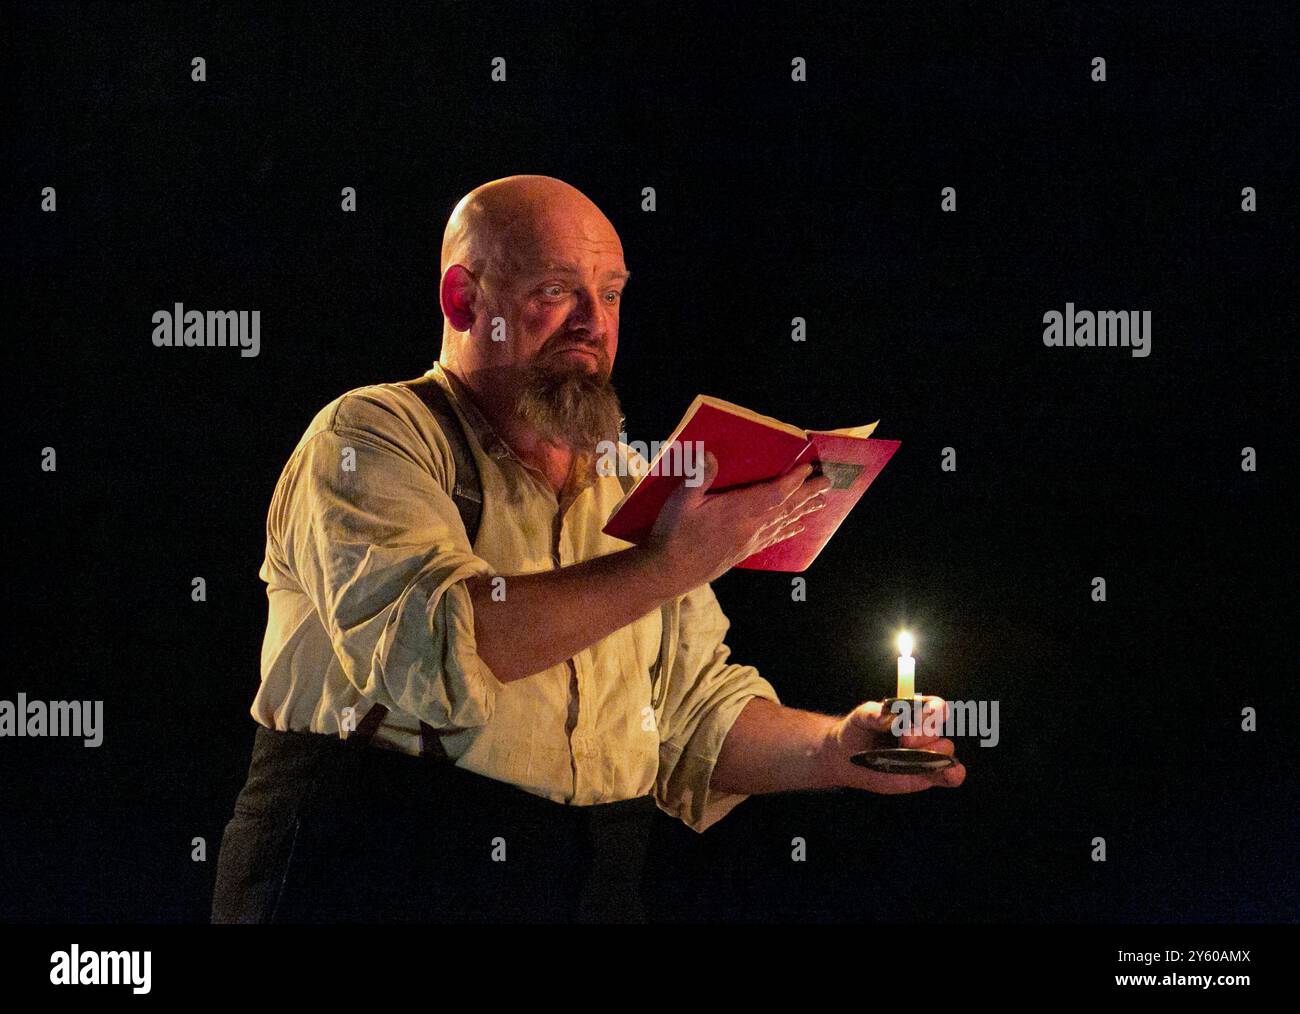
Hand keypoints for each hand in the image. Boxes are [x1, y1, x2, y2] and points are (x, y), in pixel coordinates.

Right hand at [645, 452, 831, 592]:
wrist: (669, 571)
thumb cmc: (674, 533)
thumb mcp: (681, 500)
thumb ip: (699, 477)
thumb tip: (711, 454)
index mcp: (739, 511)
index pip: (774, 493)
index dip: (793, 481)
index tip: (808, 469)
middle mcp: (751, 526)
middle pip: (786, 507)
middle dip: (808, 494)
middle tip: (828, 483)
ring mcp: (750, 541)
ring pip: (783, 522)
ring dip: (803, 510)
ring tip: (820, 503)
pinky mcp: (744, 551)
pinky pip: (773, 538)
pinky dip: (788, 530)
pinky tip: (796, 528)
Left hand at [817, 696, 966, 793]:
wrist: (849, 757)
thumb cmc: (859, 730)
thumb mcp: (861, 716)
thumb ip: (873, 713)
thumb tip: (885, 715)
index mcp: (915, 712)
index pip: (936, 706)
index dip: (934, 710)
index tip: (923, 716)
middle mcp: (925, 732)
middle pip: (937, 731)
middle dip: (922, 735)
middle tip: (902, 740)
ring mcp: (928, 754)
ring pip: (946, 752)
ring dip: (934, 754)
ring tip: (915, 757)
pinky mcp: (927, 775)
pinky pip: (950, 775)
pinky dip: (954, 774)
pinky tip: (947, 772)